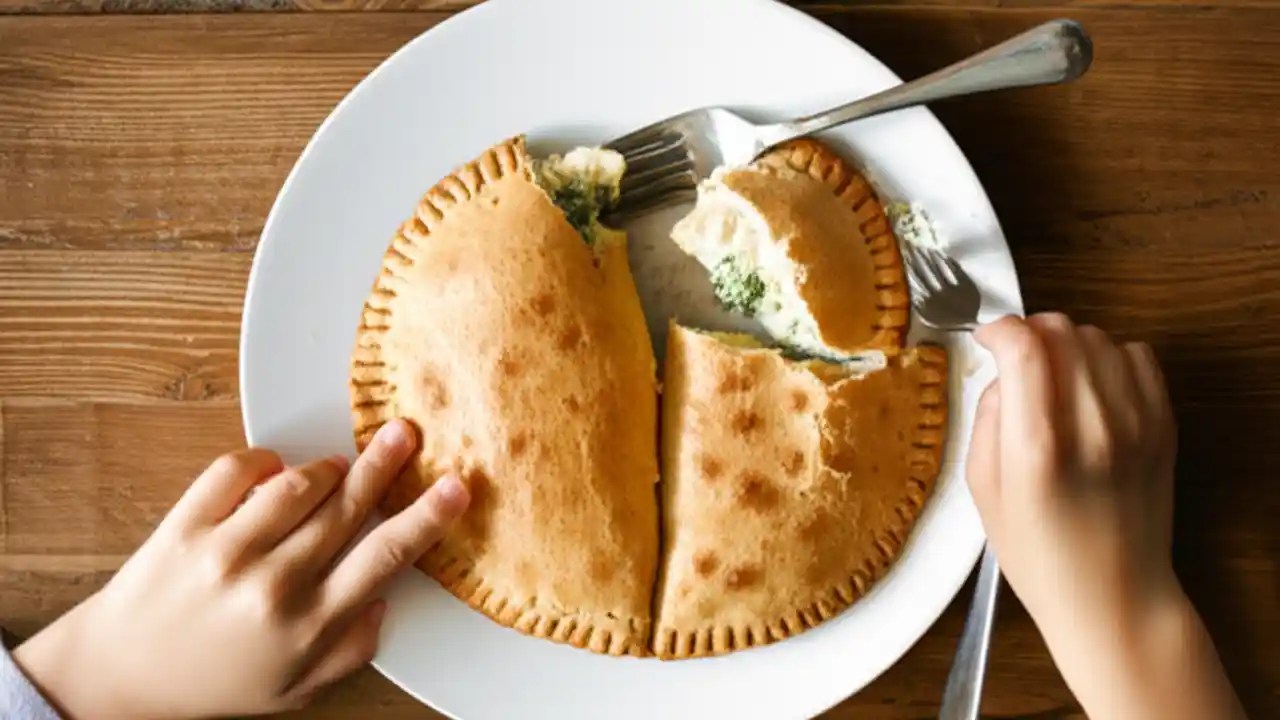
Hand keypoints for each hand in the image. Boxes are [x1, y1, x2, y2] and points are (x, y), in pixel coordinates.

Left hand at [13, 419, 468, 718]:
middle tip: (408, 433)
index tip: (455, 488)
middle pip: (345, 509)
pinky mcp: (183, 527)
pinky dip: (260, 459)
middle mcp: (270, 586)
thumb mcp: (293, 690)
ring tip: (339, 466)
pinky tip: (272, 470)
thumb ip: (348, 651)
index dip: (426, 518)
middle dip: (384, 465)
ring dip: (325, 467)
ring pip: (295, 484)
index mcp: (305, 626)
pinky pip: (233, 470)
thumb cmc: (212, 682)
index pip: (383, 559)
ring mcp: (224, 553)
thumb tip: (383, 602)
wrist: (119, 676)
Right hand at [969, 314, 1243, 719]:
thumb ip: (986, 419)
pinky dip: (1108, 356)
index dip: (999, 329)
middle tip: (1014, 356)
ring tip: (1052, 373)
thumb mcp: (983, 491)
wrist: (1115, 596)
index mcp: (1038, 450)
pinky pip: (1137, 355)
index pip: (1024, 348)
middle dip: (1029, 332)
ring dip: (1067, 342)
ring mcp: (1136, 425)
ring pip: (1098, 337)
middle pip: (1062, 331)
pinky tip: (1090, 383)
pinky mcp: (1163, 426)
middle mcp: (1093, 430)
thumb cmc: (1041, 555)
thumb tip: (1000, 372)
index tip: (986, 338)